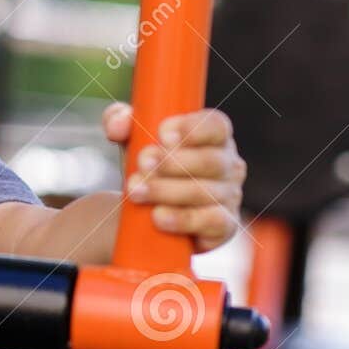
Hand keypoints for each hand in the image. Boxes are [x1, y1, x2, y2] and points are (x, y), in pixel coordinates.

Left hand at [102, 102, 245, 252]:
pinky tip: (158, 217)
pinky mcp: (224, 227)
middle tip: (142, 164)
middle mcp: (228, 165)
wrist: (139, 214)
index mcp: (214, 137)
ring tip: (136, 192)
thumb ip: (119, 121)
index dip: (193, 128)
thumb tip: (118, 125)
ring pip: (206, 192)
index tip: (162, 134)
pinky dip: (183, 219)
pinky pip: (213, 222)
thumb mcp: (129, 139)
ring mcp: (230, 198)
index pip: (216, 126)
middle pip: (211, 161)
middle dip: (173, 162)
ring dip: (167, 191)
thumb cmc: (144, 167)